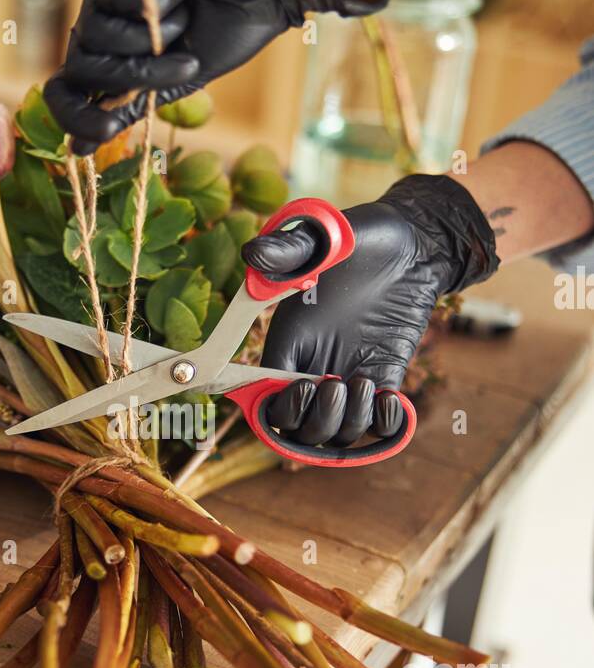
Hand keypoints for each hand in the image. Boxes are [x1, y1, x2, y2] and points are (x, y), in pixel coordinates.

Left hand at [45, 0, 388, 154]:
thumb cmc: (229, 25)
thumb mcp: (178, 81)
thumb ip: (129, 108)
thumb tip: (78, 151)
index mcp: (112, 51)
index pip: (64, 88)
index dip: (73, 114)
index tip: (110, 131)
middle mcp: (101, 14)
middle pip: (81, 64)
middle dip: (137, 74)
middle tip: (185, 64)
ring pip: (94, 32)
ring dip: (152, 36)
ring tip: (185, 13)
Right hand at [242, 175, 498, 447]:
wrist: (415, 243)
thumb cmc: (363, 236)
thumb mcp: (322, 238)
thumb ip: (287, 251)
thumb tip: (252, 253)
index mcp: (290, 340)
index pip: (268, 394)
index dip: (279, 406)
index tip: (303, 387)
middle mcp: (315, 365)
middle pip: (299, 425)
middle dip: (314, 421)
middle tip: (336, 386)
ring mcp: (350, 375)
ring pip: (338, 431)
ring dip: (348, 423)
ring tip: (365, 385)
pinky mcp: (385, 378)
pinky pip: (378, 423)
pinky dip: (384, 423)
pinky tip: (391, 398)